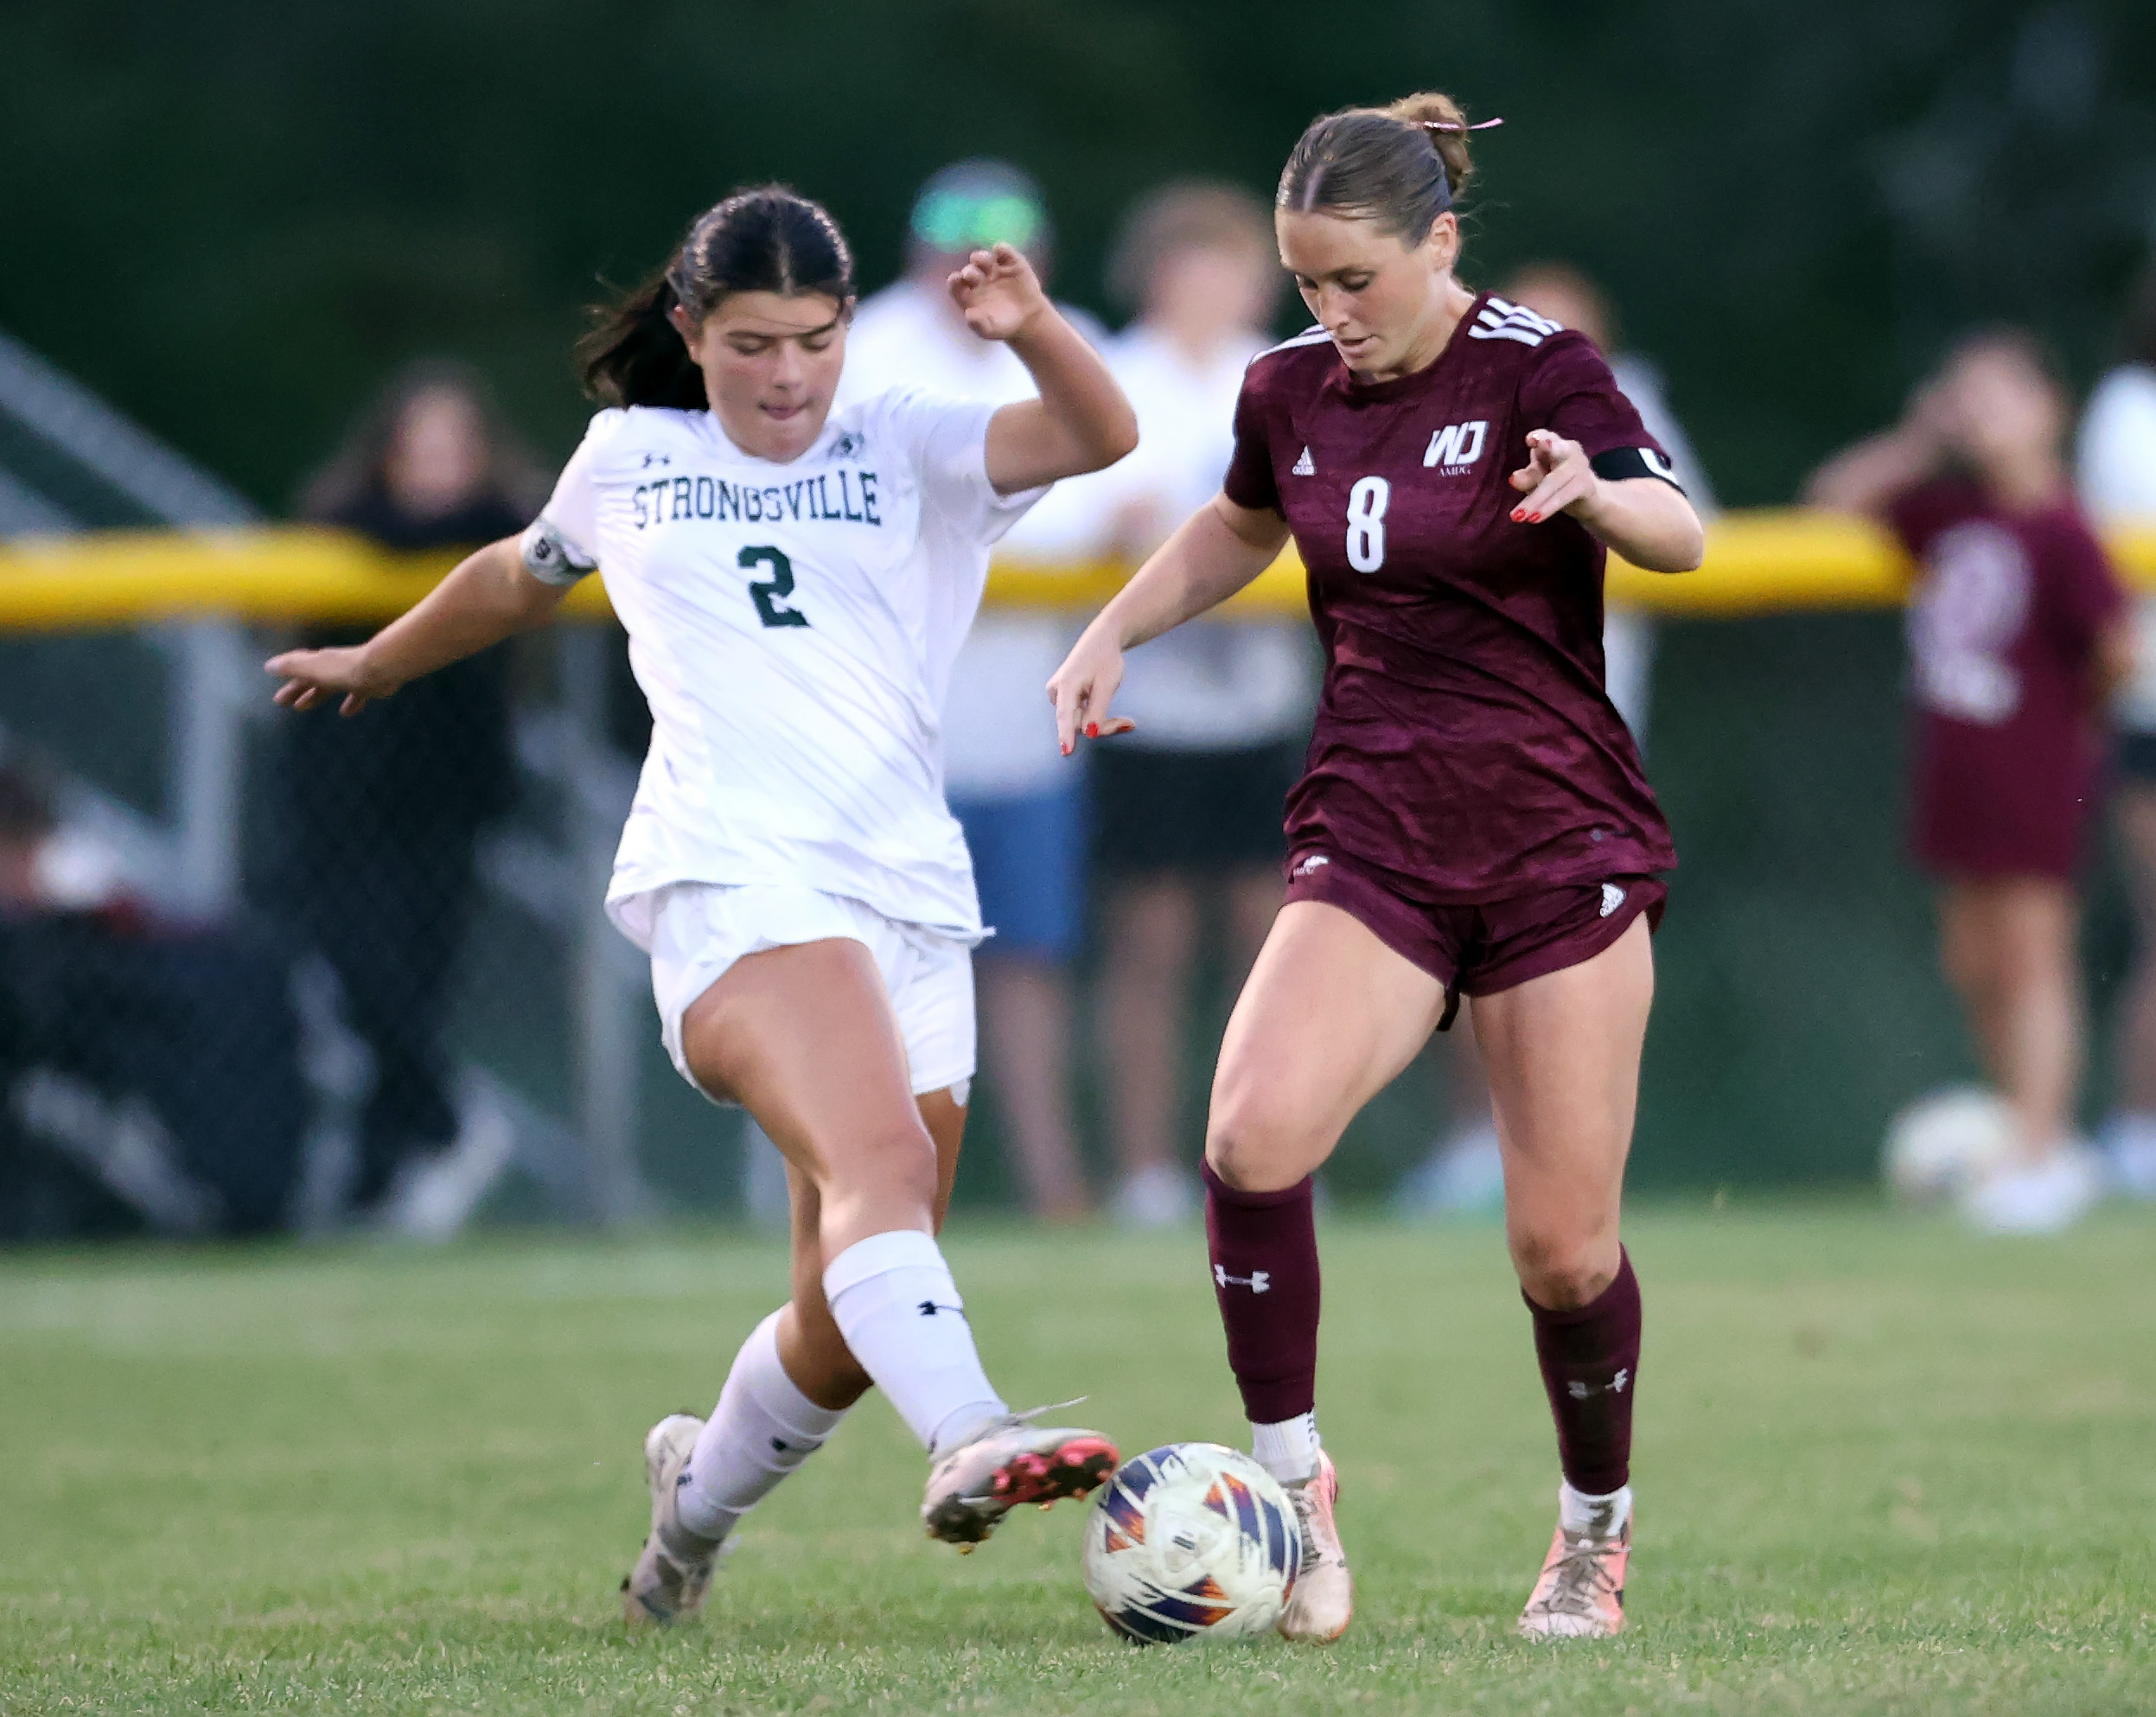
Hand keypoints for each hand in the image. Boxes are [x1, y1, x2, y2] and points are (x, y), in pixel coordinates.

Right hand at [264, 645, 395, 715]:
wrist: (381, 667)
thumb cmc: (345, 669)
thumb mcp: (314, 669)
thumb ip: (293, 667)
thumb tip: (269, 665)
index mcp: (319, 664)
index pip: (297, 673)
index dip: (287, 685)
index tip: (277, 698)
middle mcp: (334, 667)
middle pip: (311, 680)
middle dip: (296, 691)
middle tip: (283, 703)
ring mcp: (352, 675)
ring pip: (329, 687)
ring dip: (316, 695)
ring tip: (303, 707)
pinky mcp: (368, 684)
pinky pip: (356, 694)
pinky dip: (349, 702)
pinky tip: (345, 712)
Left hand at [947, 243, 1050, 343]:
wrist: (1029, 319)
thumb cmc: (1004, 325)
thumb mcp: (990, 330)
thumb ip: (978, 324)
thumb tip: (968, 315)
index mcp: (969, 294)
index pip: (956, 285)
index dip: (954, 281)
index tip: (956, 279)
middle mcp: (978, 279)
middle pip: (969, 270)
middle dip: (969, 271)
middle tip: (971, 275)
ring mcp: (994, 269)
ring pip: (983, 258)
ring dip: (981, 257)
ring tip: (984, 261)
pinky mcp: (1010, 263)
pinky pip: (1004, 252)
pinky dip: (1002, 249)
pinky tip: (1001, 250)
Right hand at [1046, 630, 1136, 756]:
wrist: (1101, 640)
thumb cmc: (1105, 659)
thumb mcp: (1107, 685)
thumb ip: (1098, 711)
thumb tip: (1089, 734)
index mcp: (1066, 684)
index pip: (1066, 715)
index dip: (1067, 734)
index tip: (1066, 751)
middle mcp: (1056, 691)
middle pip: (1077, 721)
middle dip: (1101, 725)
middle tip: (1129, 724)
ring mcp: (1057, 695)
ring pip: (1078, 721)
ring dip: (1099, 722)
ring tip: (1123, 720)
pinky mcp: (1063, 698)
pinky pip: (1078, 716)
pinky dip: (1095, 716)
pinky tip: (1113, 714)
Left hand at [1508, 430, 1599, 524]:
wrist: (1591, 501)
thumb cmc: (1558, 485)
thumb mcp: (1538, 480)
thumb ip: (1527, 478)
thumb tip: (1513, 479)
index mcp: (1554, 445)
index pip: (1546, 436)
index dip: (1539, 436)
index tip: (1530, 440)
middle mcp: (1569, 451)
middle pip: (1553, 451)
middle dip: (1545, 451)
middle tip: (1526, 463)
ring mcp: (1580, 467)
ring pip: (1554, 481)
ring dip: (1534, 500)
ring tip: (1517, 515)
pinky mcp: (1586, 486)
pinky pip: (1565, 496)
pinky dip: (1548, 508)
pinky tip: (1535, 518)